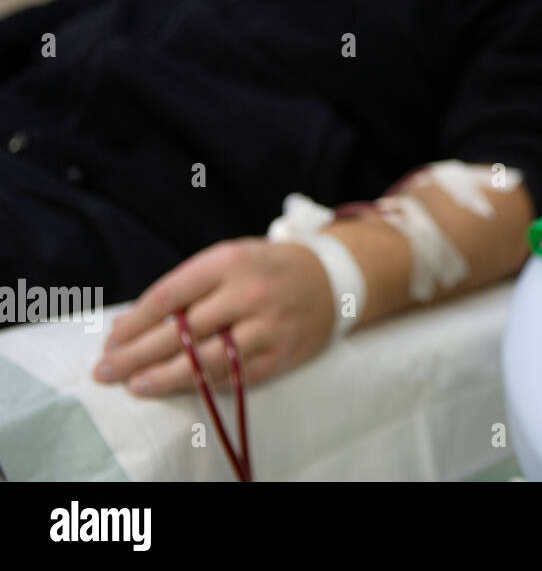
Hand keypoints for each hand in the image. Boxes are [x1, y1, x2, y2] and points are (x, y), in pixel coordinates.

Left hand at [94, 238, 336, 395]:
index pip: (169, 296)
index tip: (110, 341)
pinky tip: (179, 387)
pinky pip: (234, 377)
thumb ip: (183, 288)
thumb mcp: (228, 260)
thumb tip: (127, 324)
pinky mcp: (282, 354)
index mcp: (230, 261)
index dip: (134, 323)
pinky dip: (202, 385)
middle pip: (181, 333)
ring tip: (135, 386)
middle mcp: (250, 293)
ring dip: (164, 378)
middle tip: (105, 371)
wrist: (331, 280)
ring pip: (206, 361)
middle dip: (136, 355)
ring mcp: (269, 326)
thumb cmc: (266, 269)